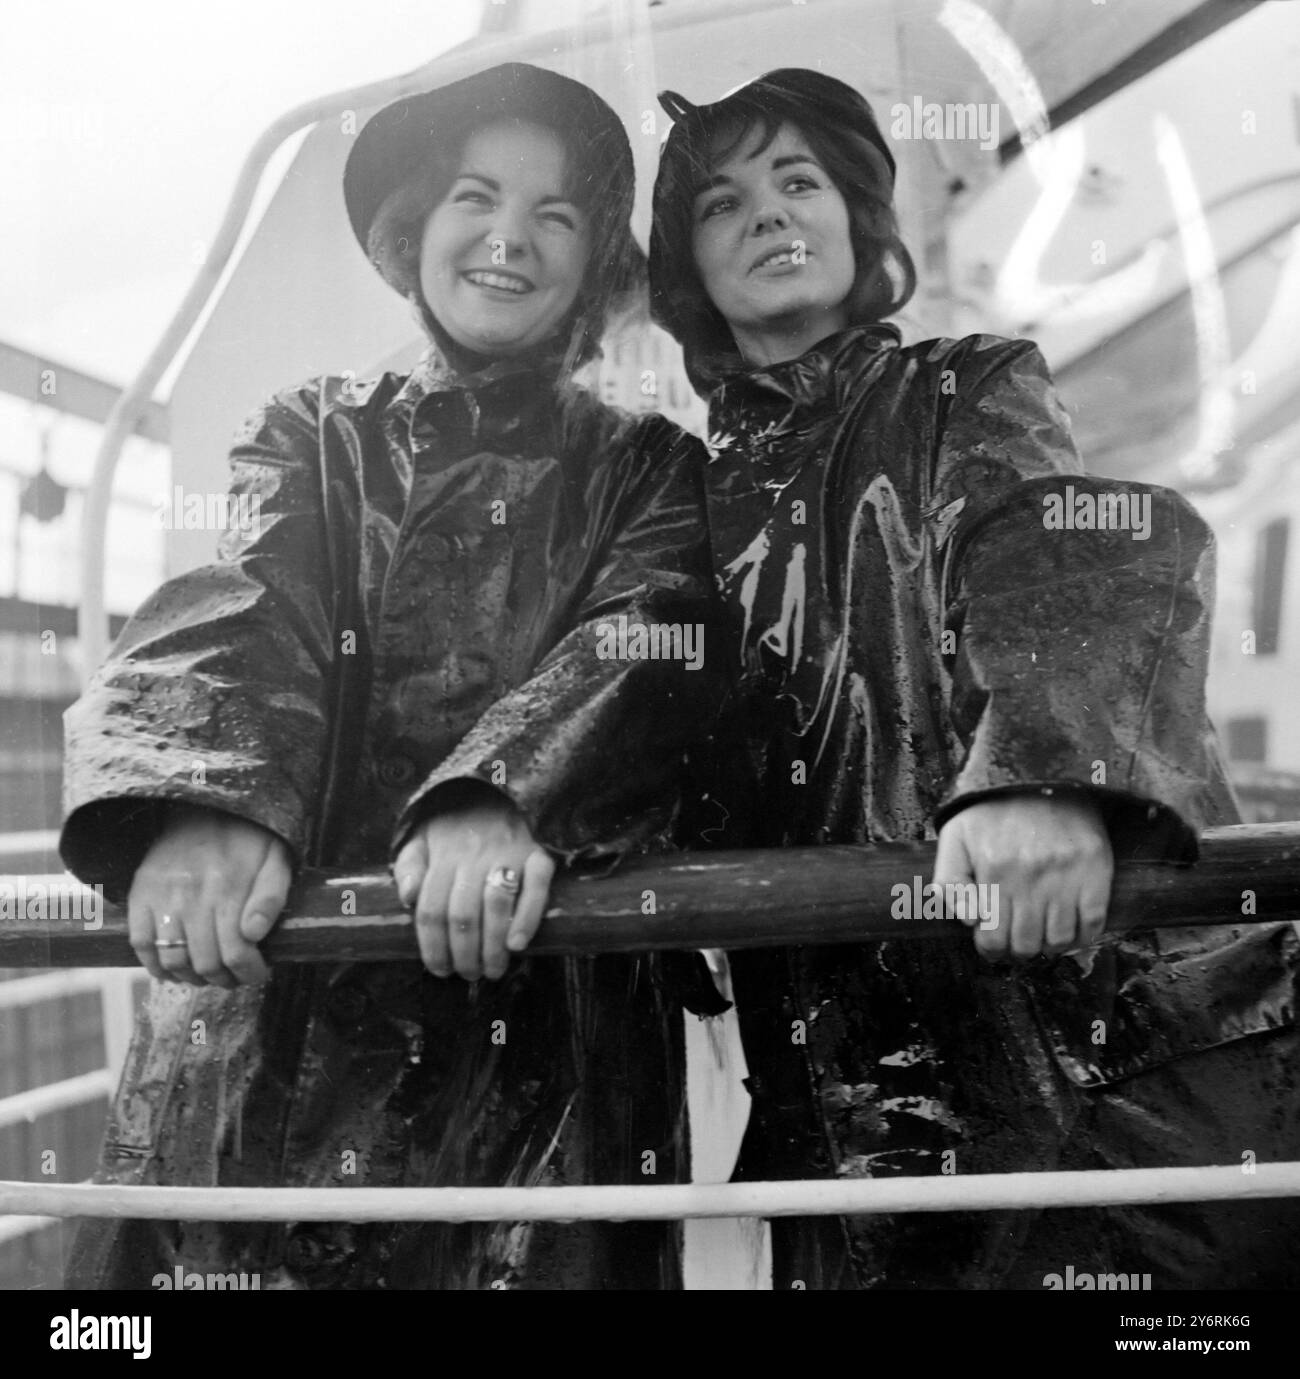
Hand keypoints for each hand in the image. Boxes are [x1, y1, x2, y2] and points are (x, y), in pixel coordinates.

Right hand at [128, 804, 291, 986]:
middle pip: (206, 962)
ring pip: (174, 959)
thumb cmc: (247, 839)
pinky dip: (156, 967)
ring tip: (209, 976)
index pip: (237, 952)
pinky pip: (141, 944)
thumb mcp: (275, 860)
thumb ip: (271, 897)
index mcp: (229, 887)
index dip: (249, 973)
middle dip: (226, 979)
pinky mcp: (140, 894)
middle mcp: (192, 894)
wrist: (203, 805)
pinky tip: (175, 970)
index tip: (257, 974)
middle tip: (235, 978)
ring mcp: (162, 896)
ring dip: (193, 978)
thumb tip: (255, 935)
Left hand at [391, 787, 554, 981]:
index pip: (431, 910)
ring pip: (495, 907)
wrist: (502, 787)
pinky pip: (536, 888)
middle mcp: (473, 856)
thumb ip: (409, 866)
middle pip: (462, 916)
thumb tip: (408, 898)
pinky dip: (527, 918)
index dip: (432, 948)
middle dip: (463, 956)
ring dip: (493, 947)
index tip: (439, 970)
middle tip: (469, 975)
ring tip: (492, 969)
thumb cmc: (458, 821)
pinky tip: (518, 945)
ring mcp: (508, 854)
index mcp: (442, 855)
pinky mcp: (539, 853)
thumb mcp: (422, 837)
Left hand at [931, 793, 1111, 961]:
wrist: (1044, 775)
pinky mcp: (1096, 872)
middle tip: (1015, 941)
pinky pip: (1092, 925)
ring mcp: (1067, 876)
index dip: (990, 949)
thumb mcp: (956, 837)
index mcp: (994, 869)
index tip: (992, 944)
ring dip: (1047, 946)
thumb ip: (949, 882)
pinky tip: (1067, 930)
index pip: (992, 938)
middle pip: (1026, 945)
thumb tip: (968, 921)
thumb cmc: (994, 810)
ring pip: (1058, 941)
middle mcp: (1031, 876)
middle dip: (1016, 950)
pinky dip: (1081, 938)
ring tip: (1040, 934)